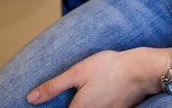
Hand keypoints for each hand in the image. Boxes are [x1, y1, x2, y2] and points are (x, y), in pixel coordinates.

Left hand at [26, 47, 165, 107]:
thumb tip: (31, 98)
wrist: (141, 70)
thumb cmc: (109, 68)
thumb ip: (54, 86)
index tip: (60, 101)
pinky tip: (103, 92)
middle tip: (77, 91)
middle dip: (72, 104)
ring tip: (92, 90)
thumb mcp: (78, 72)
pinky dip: (99, 103)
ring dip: (86, 103)